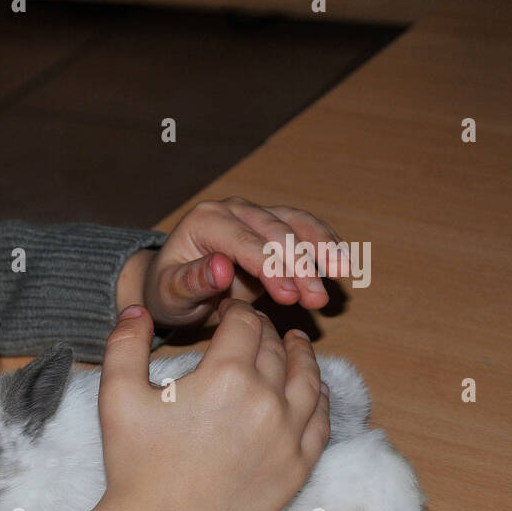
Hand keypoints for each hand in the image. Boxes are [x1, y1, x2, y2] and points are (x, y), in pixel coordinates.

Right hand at [95, 299, 330, 510]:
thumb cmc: (136, 465)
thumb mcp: (117, 396)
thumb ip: (125, 343)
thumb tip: (138, 309)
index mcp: (226, 375)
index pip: (244, 324)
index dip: (236, 310)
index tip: (229, 310)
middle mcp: (267, 399)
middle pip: (276, 349)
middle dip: (265, 331)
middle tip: (256, 327)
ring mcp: (289, 435)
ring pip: (308, 380)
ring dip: (302, 356)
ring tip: (296, 344)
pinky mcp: (298, 467)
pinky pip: (321, 422)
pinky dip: (320, 398)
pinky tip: (314, 391)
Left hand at [116, 197, 344, 327]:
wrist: (173, 287)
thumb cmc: (168, 293)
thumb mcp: (170, 295)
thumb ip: (191, 282)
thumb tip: (221, 268)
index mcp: (205, 221)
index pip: (244, 243)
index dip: (270, 268)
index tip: (290, 297)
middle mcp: (232, 211)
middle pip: (275, 232)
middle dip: (300, 266)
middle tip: (317, 299)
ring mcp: (254, 215)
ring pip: (296, 224)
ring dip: (322, 248)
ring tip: (342, 274)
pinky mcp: (272, 226)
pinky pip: (304, 228)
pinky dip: (325, 243)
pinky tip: (342, 263)